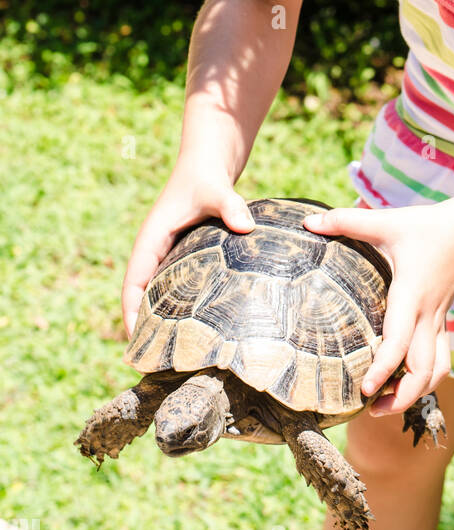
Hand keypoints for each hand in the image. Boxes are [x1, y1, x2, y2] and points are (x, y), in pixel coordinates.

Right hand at [122, 164, 254, 340]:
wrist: (208, 164)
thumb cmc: (206, 178)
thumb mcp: (216, 190)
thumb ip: (229, 206)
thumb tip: (246, 227)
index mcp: (151, 241)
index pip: (132, 283)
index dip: (130, 314)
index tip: (136, 343)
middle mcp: (155, 253)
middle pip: (142, 298)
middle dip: (146, 329)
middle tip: (157, 365)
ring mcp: (169, 257)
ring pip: (159, 296)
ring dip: (164, 322)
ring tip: (178, 357)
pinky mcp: (185, 259)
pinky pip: (177, 289)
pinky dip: (181, 310)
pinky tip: (201, 331)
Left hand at [302, 203, 453, 416]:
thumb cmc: (425, 226)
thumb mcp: (385, 221)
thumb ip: (345, 221)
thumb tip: (307, 223)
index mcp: (411, 295)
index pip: (400, 342)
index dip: (383, 370)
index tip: (365, 391)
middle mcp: (427, 315)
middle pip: (424, 371)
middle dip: (401, 398)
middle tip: (370, 408)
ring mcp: (438, 322)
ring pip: (437, 372)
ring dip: (416, 393)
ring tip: (386, 404)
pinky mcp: (443, 323)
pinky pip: (440, 360)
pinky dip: (424, 378)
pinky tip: (403, 381)